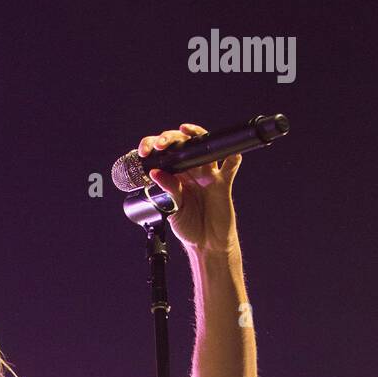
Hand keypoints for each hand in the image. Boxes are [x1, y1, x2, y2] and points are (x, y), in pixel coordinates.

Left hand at [138, 123, 240, 255]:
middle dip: (170, 139)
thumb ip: (169, 190)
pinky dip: (232, 160)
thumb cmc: (189, 227)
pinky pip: (229, 168)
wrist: (206, 244)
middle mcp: (191, 172)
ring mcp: (208, 176)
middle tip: (161, 144)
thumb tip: (156, 173)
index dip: (154, 148)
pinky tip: (232, 156)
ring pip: (205, 150)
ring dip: (196, 137)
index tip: (145, 151)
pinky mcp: (223, 184)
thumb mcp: (174, 210)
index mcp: (176, 177)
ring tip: (186, 132)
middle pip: (183, 146)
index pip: (165, 156)